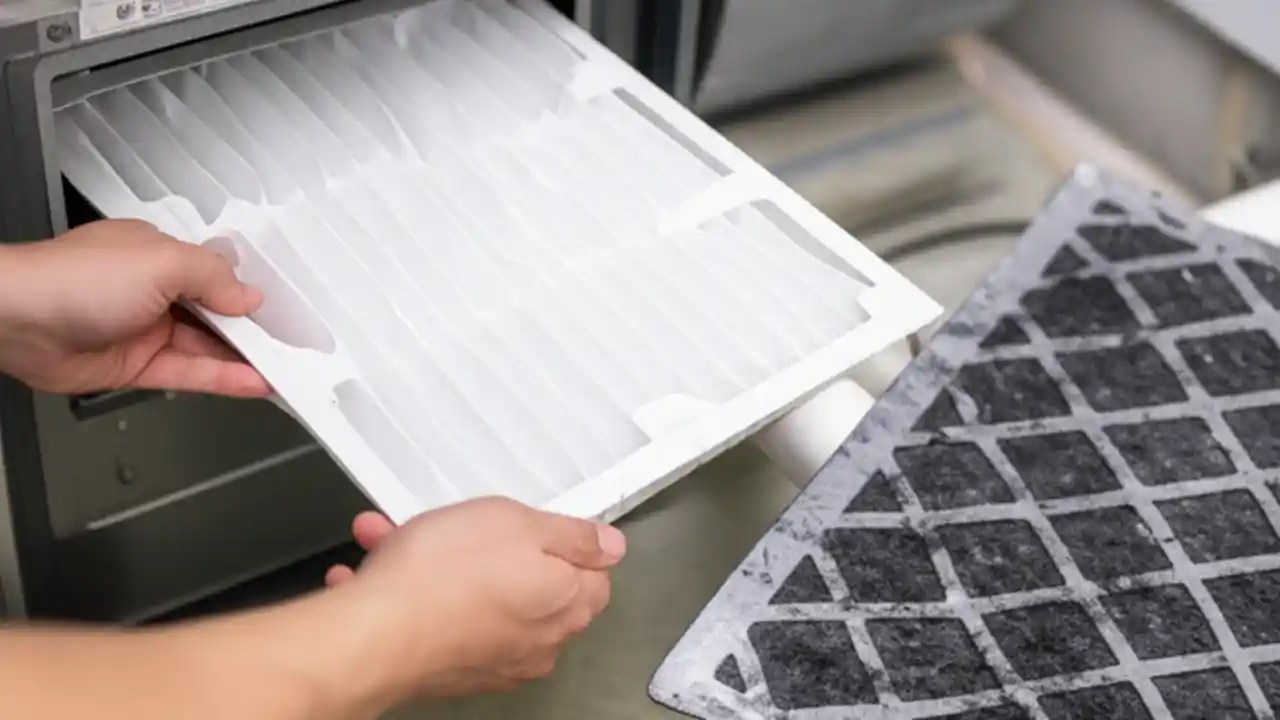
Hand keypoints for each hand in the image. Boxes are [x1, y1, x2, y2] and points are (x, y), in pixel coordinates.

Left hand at [0, 219, 268, 396]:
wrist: (18, 320)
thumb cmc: (74, 278)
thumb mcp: (162, 261)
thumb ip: (214, 278)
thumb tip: (248, 296)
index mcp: (157, 255)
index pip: (216, 275)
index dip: (248, 293)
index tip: (282, 310)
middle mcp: (152, 292)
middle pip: (216, 315)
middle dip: (253, 330)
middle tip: (291, 345)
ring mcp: (144, 332)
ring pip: (207, 348)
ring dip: (244, 359)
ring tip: (283, 369)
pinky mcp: (137, 368)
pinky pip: (189, 374)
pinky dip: (223, 379)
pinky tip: (253, 382)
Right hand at [324, 498, 625, 700]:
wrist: (375, 634)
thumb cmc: (445, 575)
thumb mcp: (521, 524)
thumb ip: (573, 536)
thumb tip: (611, 545)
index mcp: (565, 604)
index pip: (593, 576)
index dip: (563, 543)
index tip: (530, 525)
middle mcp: (536, 642)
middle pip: (528, 584)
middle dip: (484, 547)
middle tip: (452, 523)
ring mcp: (492, 659)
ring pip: (470, 596)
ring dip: (433, 561)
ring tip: (395, 538)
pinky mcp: (448, 668)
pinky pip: (435, 618)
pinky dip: (409, 592)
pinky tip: (375, 569)